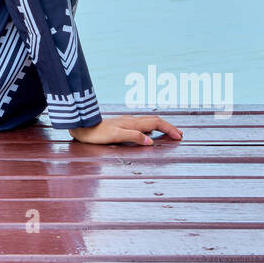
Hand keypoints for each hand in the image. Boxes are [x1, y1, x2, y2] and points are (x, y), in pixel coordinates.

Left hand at [68, 114, 182, 145]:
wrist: (83, 128)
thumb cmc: (98, 134)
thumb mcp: (115, 136)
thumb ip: (133, 137)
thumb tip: (150, 142)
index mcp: (133, 123)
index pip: (156, 123)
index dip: (169, 129)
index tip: (179, 137)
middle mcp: (132, 120)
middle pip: (155, 121)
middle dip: (169, 127)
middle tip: (179, 135)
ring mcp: (127, 122)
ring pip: (149, 121)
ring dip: (161, 126)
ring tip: (169, 132)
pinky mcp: (122, 124)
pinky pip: (142, 124)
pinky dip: (152, 127)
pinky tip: (150, 132)